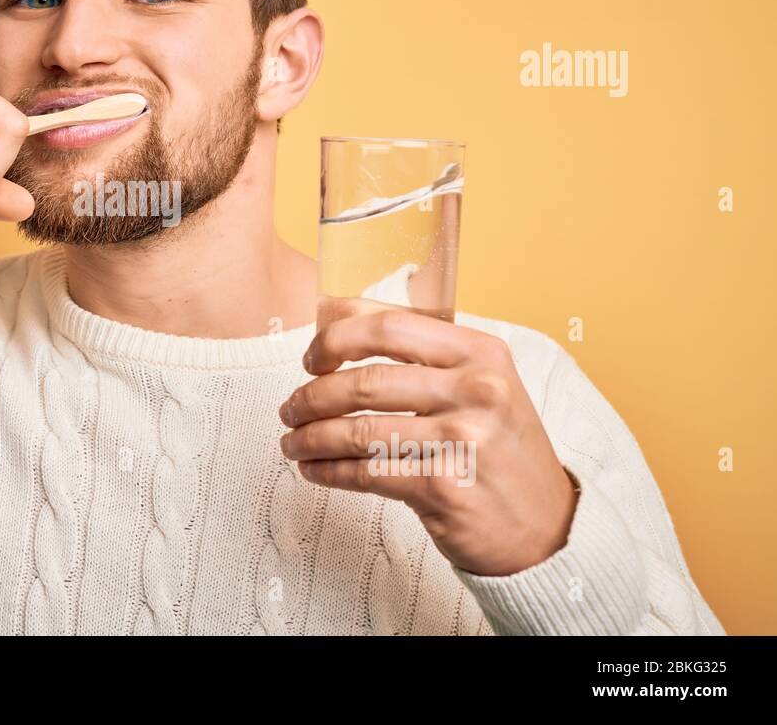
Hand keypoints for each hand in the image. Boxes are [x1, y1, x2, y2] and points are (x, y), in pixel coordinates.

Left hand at [279, 296, 578, 575]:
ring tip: (292, 441)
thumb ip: (415, 349)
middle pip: (365, 381)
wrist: (546, 526)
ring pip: (358, 430)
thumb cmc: (497, 447)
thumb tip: (330, 311)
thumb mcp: (478, 383)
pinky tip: (313, 470)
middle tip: (290, 408)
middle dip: (312, 395)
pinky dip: (329, 471)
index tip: (310, 358)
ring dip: (311, 437)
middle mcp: (478, 389)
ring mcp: (464, 439)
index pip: (389, 326)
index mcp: (481, 351)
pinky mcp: (445, 487)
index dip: (335, 338)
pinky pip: (366, 473)